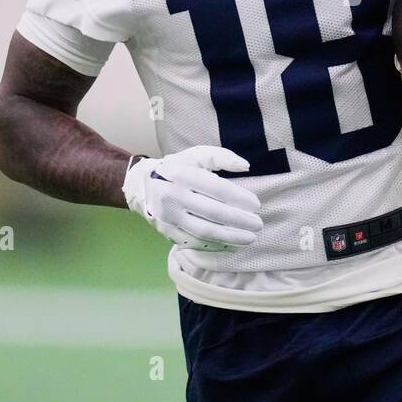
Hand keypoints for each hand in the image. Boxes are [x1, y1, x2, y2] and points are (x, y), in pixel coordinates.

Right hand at [122, 145, 262, 251]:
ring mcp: (169, 217)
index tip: (257, 205)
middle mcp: (173, 197)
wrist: (143, 186)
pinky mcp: (167, 233)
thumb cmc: (178, 168)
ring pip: (204, 231)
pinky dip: (216, 246)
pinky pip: (195, 243)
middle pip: (212, 212)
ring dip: (230, 237)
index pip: (216, 188)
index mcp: (182, 174)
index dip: (239, 197)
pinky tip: (232, 245)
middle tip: (258, 225)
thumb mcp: (196, 155)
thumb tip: (245, 166)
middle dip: (239, 220)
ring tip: (250, 238)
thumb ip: (222, 157)